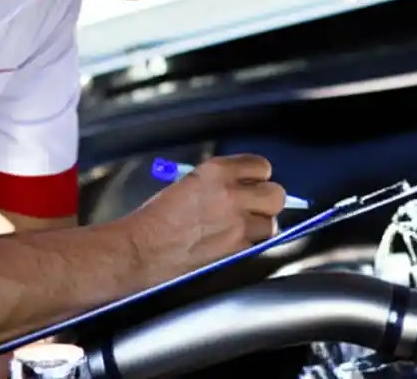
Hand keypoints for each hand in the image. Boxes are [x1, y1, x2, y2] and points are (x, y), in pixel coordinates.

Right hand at [126, 154, 286, 279]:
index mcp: (217, 171)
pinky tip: (232, 242)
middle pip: (276, 194)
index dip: (257, 177)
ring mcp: (236, 223)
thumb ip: (220, 181)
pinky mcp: (234, 249)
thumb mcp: (189, 182)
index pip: (261, 166)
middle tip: (255, 206)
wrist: (140, 248)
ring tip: (244, 228)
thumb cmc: (155, 217)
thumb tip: (241, 186)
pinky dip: (249, 244)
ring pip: (271, 223)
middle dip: (267, 201)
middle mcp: (231, 194)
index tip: (253, 184)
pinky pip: (256, 244)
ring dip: (261, 226)